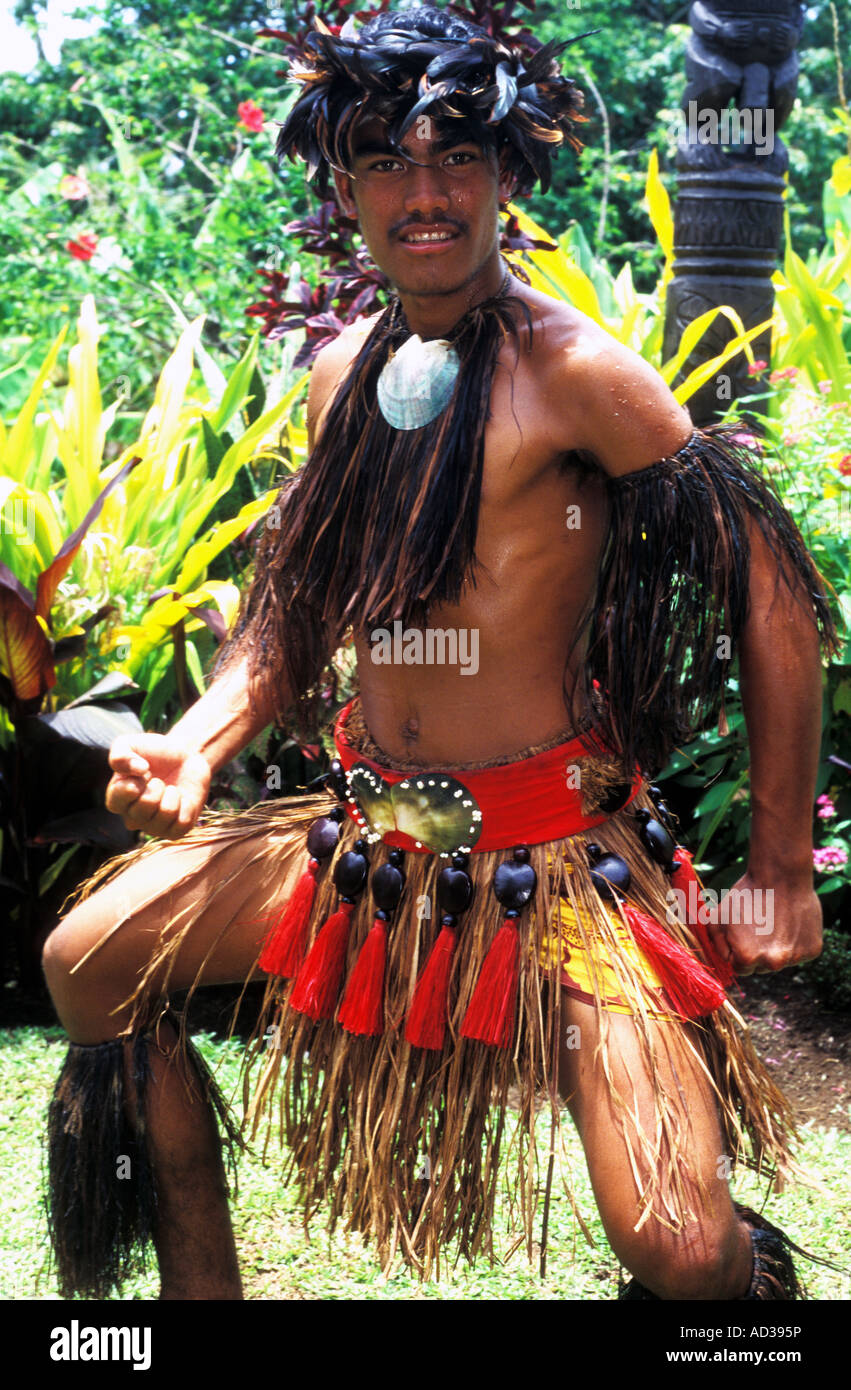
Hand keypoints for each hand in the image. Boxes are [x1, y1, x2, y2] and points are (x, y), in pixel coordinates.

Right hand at [106, 734, 211, 839]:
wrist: (185, 757)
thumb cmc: (154, 753)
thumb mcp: (131, 744)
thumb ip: (121, 754)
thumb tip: (138, 770)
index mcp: (117, 800)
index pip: (117, 801)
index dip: (134, 782)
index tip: (143, 769)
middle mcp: (132, 818)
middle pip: (142, 810)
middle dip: (156, 787)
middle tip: (159, 779)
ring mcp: (154, 827)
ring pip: (165, 815)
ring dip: (172, 794)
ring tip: (171, 788)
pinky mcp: (175, 830)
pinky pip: (182, 823)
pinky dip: (186, 805)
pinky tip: (182, 798)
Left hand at [706, 870, 822, 975]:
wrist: (781, 876)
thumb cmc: (746, 895)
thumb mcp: (717, 916)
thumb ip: (716, 942)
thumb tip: (721, 960)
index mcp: (747, 959)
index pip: (740, 968)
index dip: (739, 950)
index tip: (744, 933)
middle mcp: (772, 963)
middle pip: (762, 967)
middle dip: (759, 951)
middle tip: (761, 925)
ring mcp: (795, 958)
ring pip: (782, 960)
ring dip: (778, 947)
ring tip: (776, 921)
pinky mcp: (813, 950)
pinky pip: (800, 952)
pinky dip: (796, 942)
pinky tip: (791, 922)